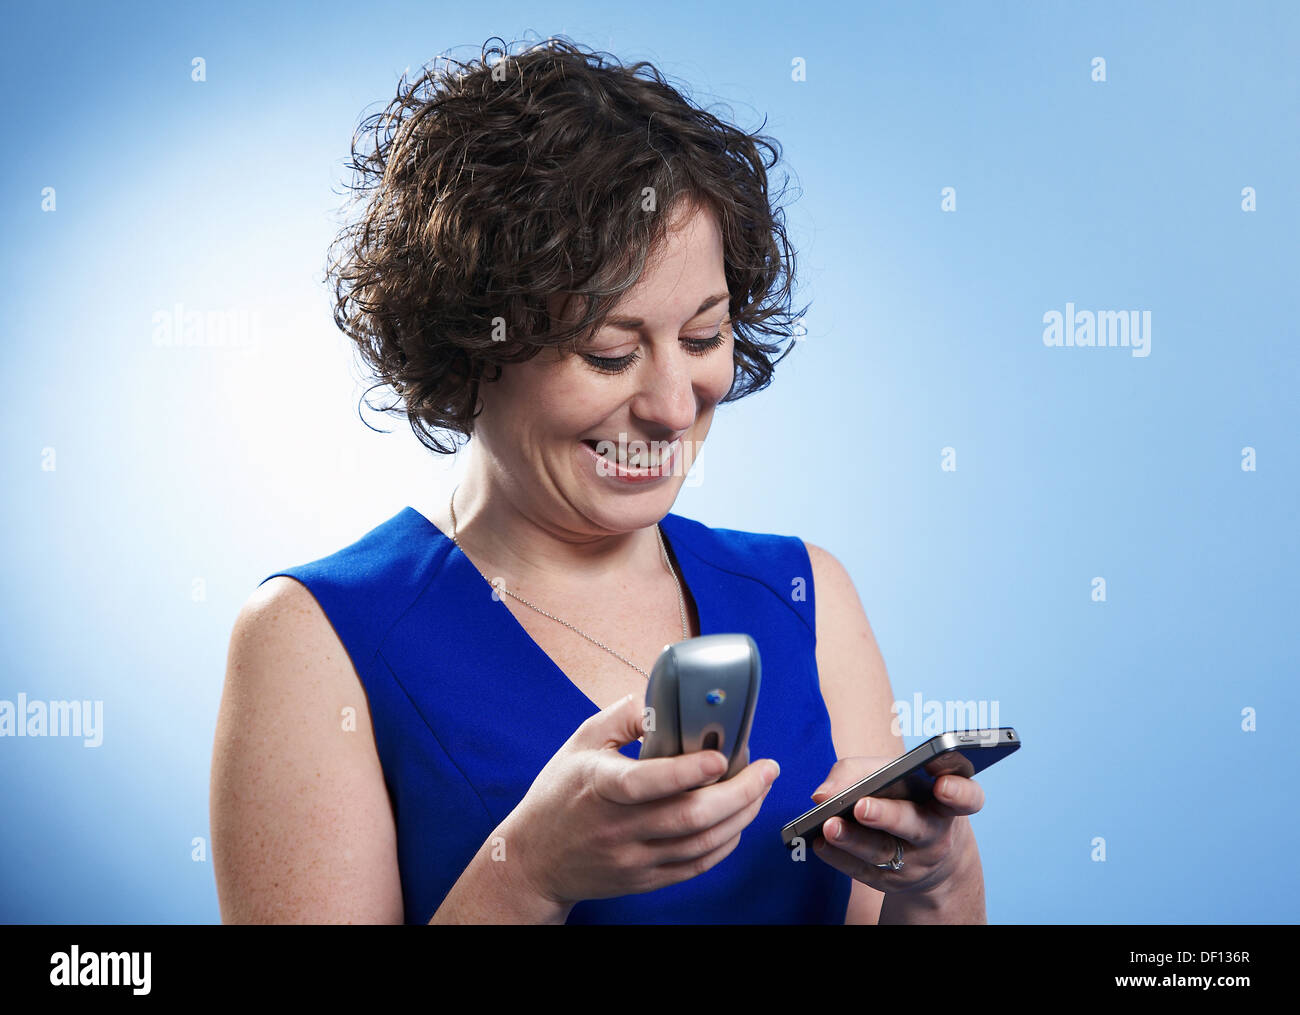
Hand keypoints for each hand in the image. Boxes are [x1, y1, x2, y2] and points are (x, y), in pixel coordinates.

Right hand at [497, 693, 779, 907]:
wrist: (534, 860)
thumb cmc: (559, 794)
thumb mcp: (581, 743)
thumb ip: (623, 717)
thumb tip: (668, 700)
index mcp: (600, 788)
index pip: (647, 782)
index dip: (687, 771)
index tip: (720, 756)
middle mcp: (619, 828)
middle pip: (690, 817)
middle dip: (740, 792)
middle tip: (766, 769)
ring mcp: (634, 859)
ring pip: (702, 843)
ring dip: (741, 816)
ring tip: (760, 789)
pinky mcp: (645, 880)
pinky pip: (697, 865)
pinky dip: (726, 842)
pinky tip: (738, 820)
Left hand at [807, 756, 983, 897]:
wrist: (932, 855)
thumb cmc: (909, 799)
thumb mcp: (897, 777)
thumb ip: (861, 771)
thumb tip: (823, 794)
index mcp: (948, 802)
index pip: (967, 797)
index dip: (958, 791)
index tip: (942, 784)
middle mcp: (937, 833)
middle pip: (916, 825)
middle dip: (888, 815)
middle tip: (861, 806)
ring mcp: (915, 862)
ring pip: (883, 851)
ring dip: (854, 839)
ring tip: (829, 825)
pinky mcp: (891, 881)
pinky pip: (861, 870)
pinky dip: (839, 856)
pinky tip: (820, 843)